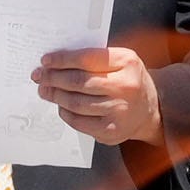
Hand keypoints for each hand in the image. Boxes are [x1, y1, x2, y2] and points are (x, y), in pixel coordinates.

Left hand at [35, 44, 162, 145]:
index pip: (86, 58)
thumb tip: (56, 62)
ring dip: (56, 96)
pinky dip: (66, 113)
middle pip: (79, 82)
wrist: (150, 109)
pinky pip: (79, 122)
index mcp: (126, 62)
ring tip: (46, 90)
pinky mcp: (111, 130)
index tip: (46, 61)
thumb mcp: (120, 61)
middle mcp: (125, 86)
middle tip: (40, 76)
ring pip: (76, 103)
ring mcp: (119, 111)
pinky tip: (61, 106)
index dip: (62, 60)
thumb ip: (94, 59)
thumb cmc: (128, 81)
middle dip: (54, 78)